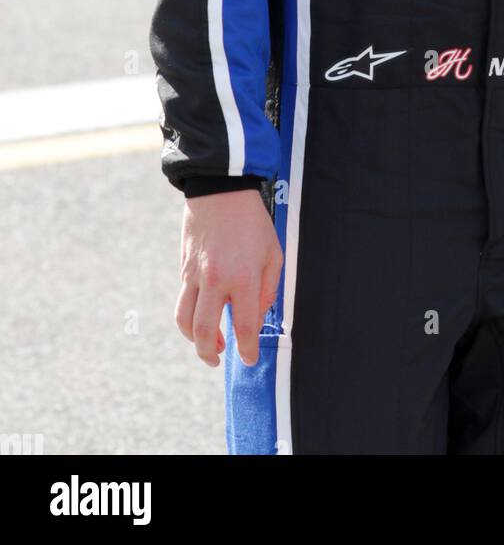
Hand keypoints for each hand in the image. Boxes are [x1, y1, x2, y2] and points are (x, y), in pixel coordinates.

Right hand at [175, 189, 284, 367]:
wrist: (220, 190)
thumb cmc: (253, 222)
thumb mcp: (274, 253)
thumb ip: (267, 289)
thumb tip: (256, 315)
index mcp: (244, 277)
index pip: (244, 327)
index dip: (246, 350)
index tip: (248, 359)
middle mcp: (216, 280)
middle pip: (203, 332)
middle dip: (209, 354)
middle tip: (217, 359)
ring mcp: (195, 274)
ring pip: (184, 320)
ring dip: (193, 340)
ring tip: (206, 344)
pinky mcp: (183, 267)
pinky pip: (183, 299)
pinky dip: (190, 314)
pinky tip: (203, 312)